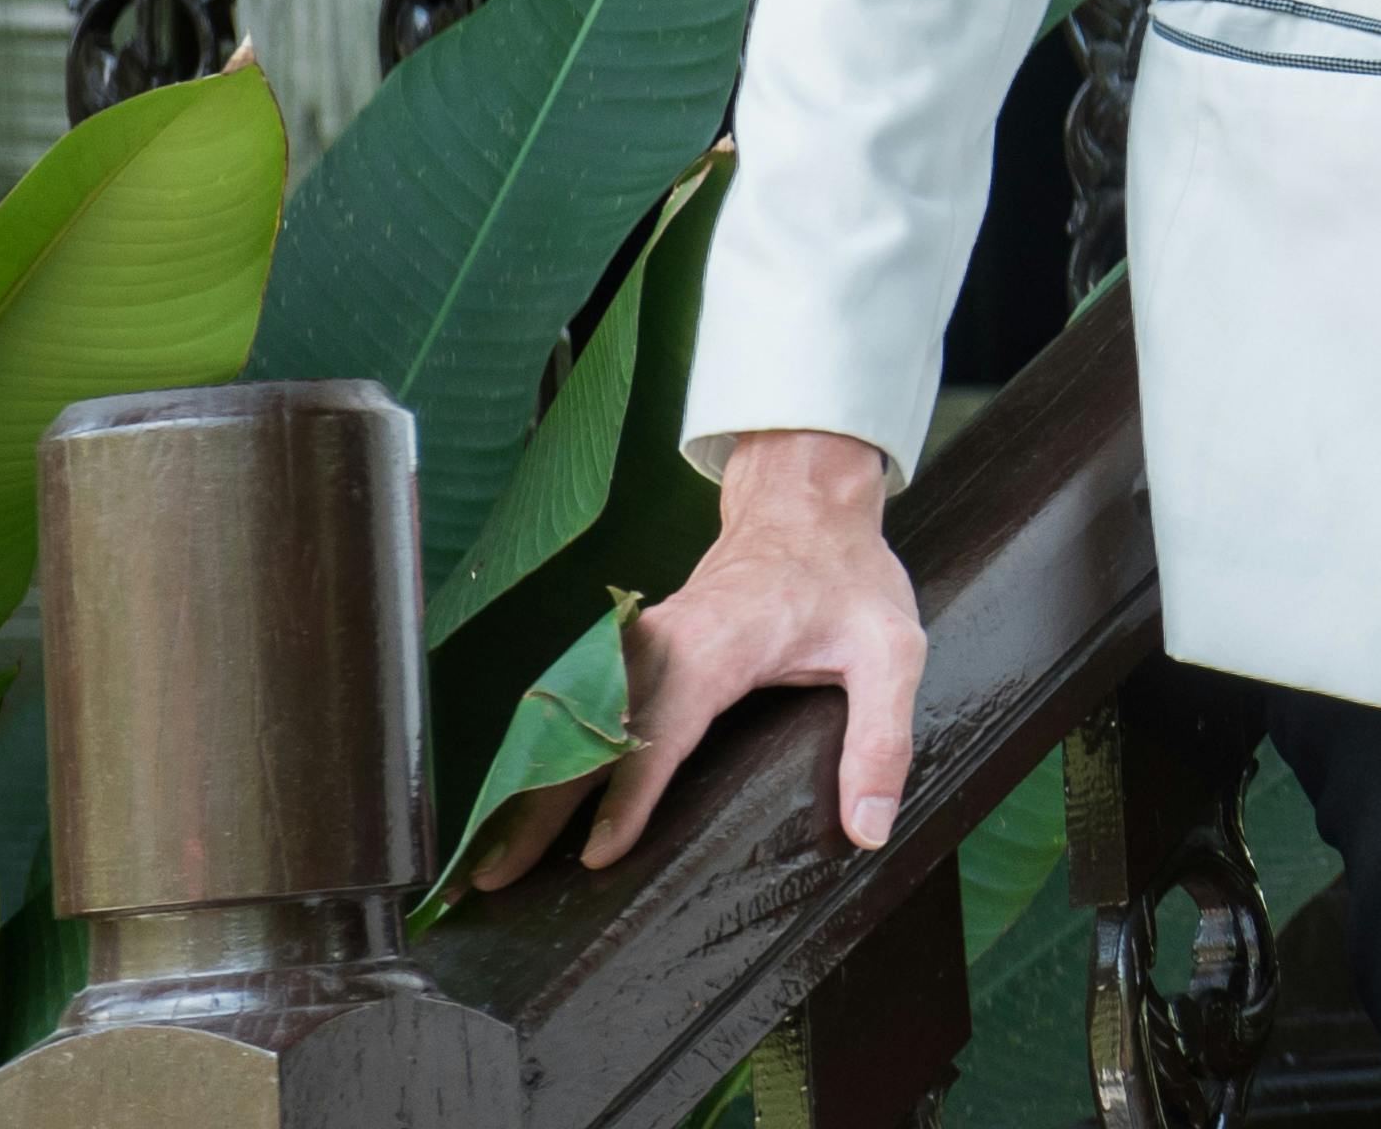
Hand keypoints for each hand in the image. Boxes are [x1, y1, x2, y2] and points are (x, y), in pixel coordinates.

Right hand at [473, 430, 921, 882]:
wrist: (807, 503)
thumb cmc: (849, 578)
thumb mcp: (893, 652)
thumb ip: (882, 739)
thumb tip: (869, 826)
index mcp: (719, 644)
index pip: (663, 726)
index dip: (631, 791)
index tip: (598, 853)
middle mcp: (661, 642)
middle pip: (588, 728)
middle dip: (538, 802)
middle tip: (493, 877)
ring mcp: (637, 643)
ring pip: (569, 718)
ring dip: (526, 783)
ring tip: (487, 858)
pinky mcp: (631, 649)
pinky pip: (579, 706)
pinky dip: (543, 755)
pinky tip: (521, 805)